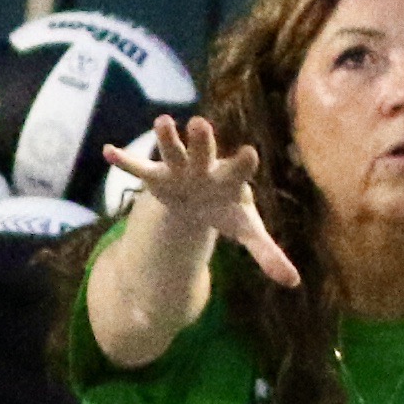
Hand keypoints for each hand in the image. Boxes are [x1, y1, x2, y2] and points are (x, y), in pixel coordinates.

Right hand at [105, 114, 301, 284]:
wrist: (203, 195)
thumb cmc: (227, 209)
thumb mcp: (247, 230)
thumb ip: (269, 254)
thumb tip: (295, 283)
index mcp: (230, 181)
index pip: (240, 170)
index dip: (243, 163)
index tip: (250, 153)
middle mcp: (204, 168)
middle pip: (204, 152)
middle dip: (202, 140)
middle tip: (200, 123)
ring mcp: (179, 169)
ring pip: (172, 151)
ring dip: (166, 138)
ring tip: (161, 121)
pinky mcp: (157, 176)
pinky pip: (139, 168)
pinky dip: (124, 161)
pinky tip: (108, 151)